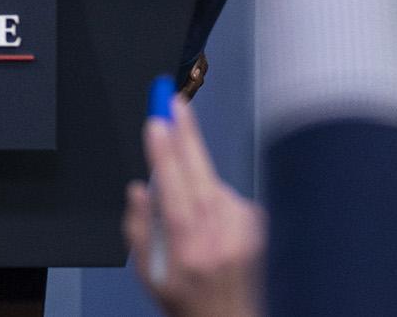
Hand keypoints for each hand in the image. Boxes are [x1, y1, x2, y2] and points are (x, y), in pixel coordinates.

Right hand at [124, 97, 263, 316]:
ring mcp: (244, 231)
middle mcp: (220, 238)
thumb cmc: (188, 303)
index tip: (156, 121)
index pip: (174, 189)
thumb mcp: (147, 275)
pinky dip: (211, 198)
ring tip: (186, 215)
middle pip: (199, 171)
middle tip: (172, 99)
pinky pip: (226, 197)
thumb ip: (139, 229)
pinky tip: (208, 225)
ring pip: (212, 184)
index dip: (164, 151)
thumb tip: (139, 189)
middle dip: (185, 132)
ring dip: (194, 179)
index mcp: (188, 249)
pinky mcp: (256, 226)